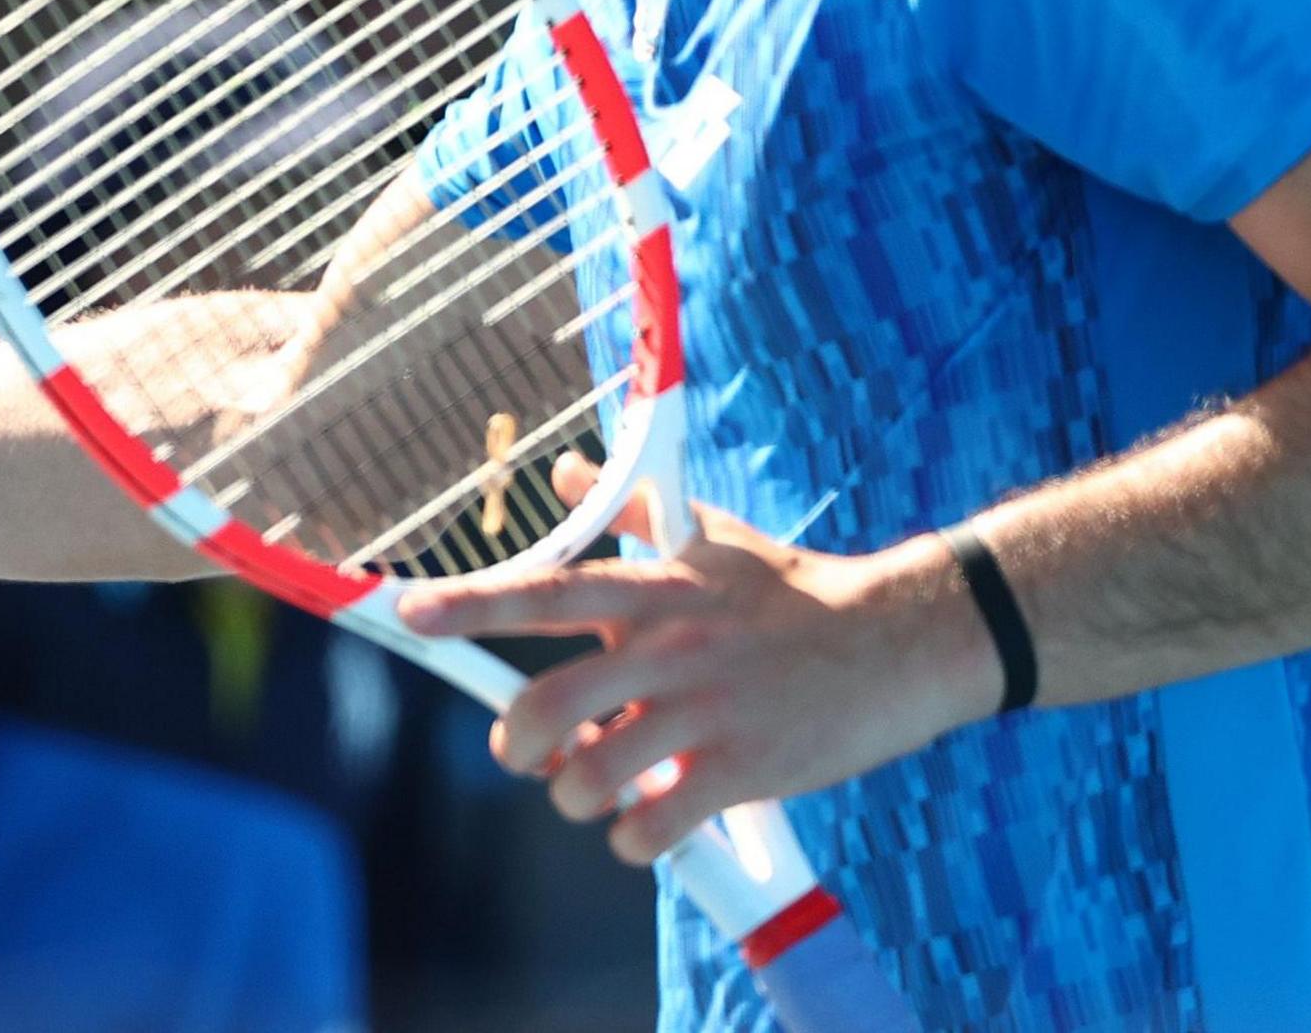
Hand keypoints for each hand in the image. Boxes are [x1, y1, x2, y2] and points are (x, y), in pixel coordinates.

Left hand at [392, 456, 998, 863]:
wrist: (898, 641)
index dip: (473, 602)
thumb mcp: (711, 538)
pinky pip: (652, 827)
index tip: (411, 613)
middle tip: (533, 752)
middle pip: (547, 709)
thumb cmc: (794, 592)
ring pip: (590, 780)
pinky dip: (635, 839)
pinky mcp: (745, 769)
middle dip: (519, 745)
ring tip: (606, 788)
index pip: (547, 591)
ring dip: (580, 798)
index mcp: (656, 591)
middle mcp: (670, 648)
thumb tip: (569, 472)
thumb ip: (631, 510)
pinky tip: (654, 819)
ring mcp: (706, 712)